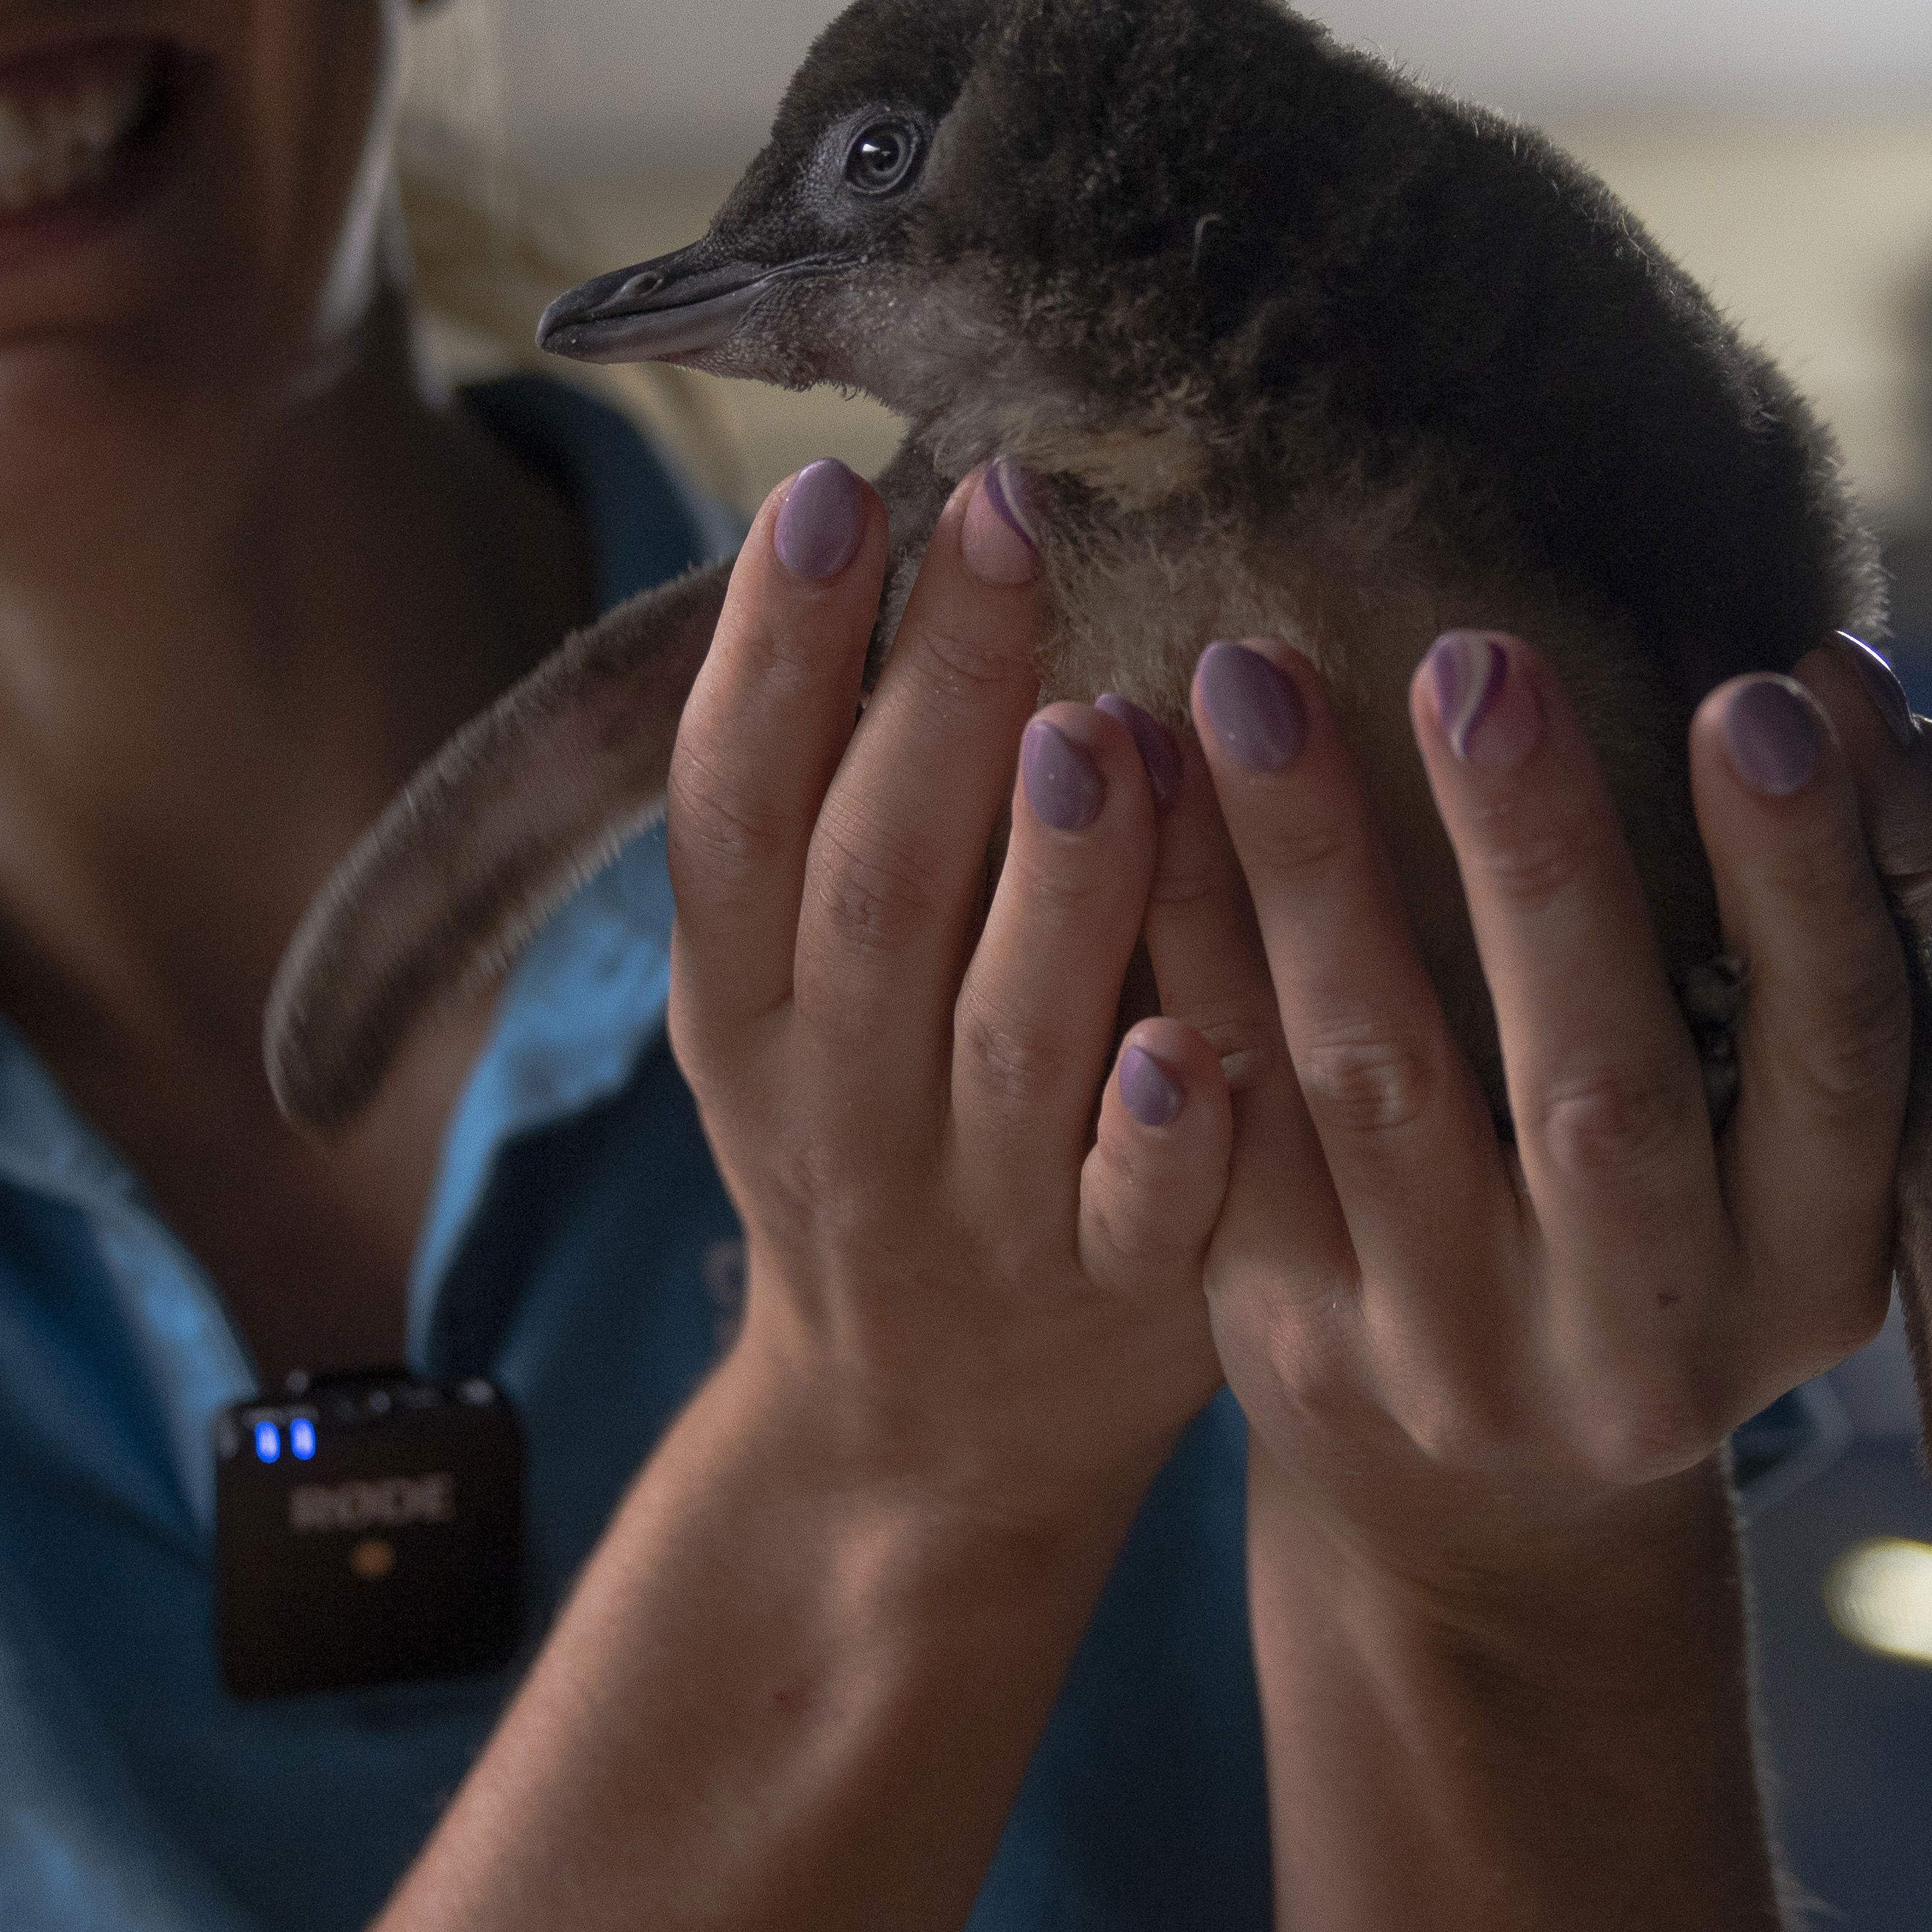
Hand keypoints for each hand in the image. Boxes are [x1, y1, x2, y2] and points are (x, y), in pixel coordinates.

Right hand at [658, 458, 1238, 1544]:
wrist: (913, 1441)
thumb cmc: (878, 1123)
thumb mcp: (787, 985)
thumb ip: (823, 804)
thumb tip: (859, 522)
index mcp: (744, 1004)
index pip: (733, 806)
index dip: (771, 652)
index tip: (830, 490)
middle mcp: (838, 1100)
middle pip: (872, 887)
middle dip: (929, 695)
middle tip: (1002, 513)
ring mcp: (977, 1209)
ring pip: (1009, 1039)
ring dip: (1055, 889)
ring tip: (1099, 727)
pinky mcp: (1115, 1304)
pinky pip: (1139, 1219)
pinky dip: (1163, 1136)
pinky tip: (1199, 1038)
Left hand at [1150, 628, 1931, 1610]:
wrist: (1483, 1501)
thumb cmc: (1670, 1209)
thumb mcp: (1788, 1111)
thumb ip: (1847, 889)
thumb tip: (1846, 681)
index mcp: (1812, 1265)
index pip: (1832, 1053)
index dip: (1798, 879)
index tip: (1749, 690)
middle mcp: (1641, 1336)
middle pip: (1594, 1086)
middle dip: (1536, 859)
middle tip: (1475, 657)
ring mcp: (1449, 1354)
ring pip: (1370, 1084)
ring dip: (1308, 864)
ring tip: (1249, 674)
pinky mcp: (1283, 1335)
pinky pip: (1219, 1114)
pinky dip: (1183, 940)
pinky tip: (1140, 789)